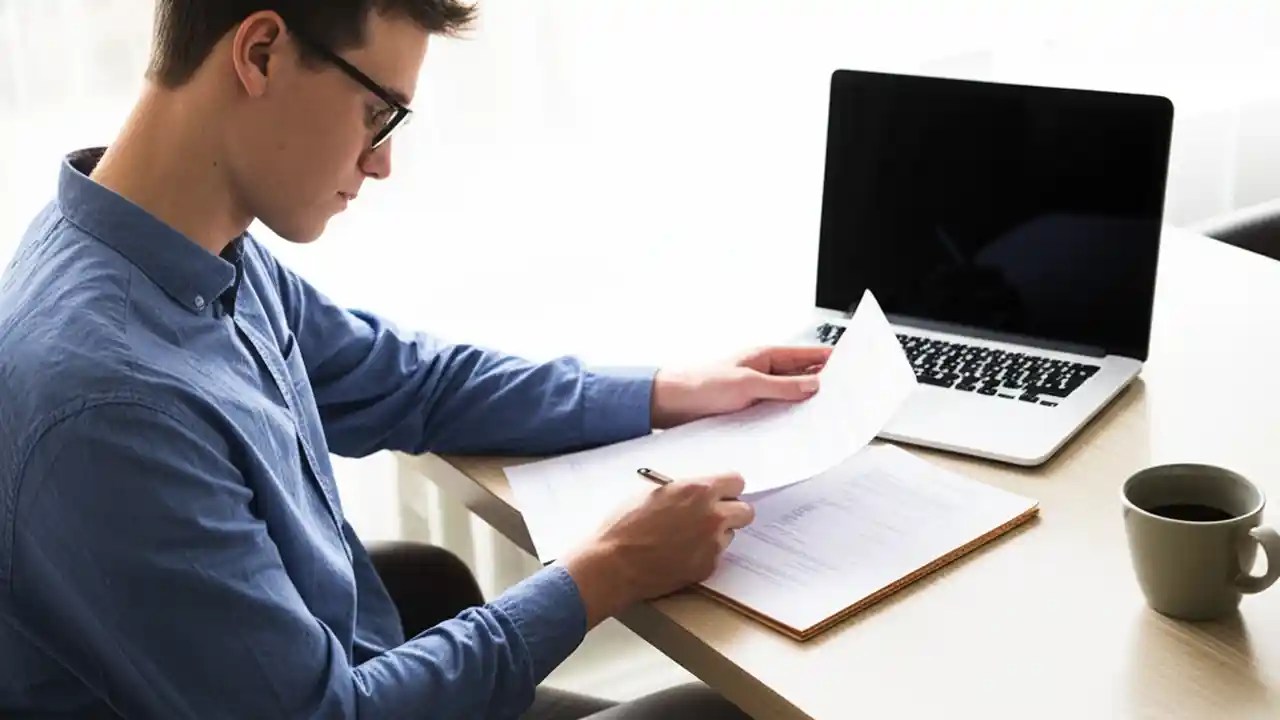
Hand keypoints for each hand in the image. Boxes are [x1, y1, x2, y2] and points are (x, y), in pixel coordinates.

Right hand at [560, 472, 752, 626]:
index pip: (737, 481)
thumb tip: (696, 493)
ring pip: (730, 535)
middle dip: (732, 512)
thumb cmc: (623, 525)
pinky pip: (716, 556)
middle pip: (745, 511)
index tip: (721, 494)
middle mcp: (712, 516)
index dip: (728, 488)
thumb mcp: (652, 493)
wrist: (614, 564)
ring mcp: (713, 544)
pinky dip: (703, 554)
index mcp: (698, 490)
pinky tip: (680, 555)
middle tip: (712, 517)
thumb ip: (682, 490)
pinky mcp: (708, 567)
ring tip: (686, 539)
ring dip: (716, 534)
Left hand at [650, 345, 832, 428]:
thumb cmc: (701, 384)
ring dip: (809, 405)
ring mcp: (760, 391)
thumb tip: (815, 384)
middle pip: (806, 376)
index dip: (834, 360)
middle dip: (827, 386)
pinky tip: (802, 430)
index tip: (856, 369)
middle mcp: (766, 372)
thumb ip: (782, 386)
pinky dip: (791, 418)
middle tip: (850, 399)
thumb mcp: (747, 385)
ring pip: (794, 397)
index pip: (810, 354)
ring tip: (832, 418)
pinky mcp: (752, 409)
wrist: (670, 403)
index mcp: (767, 356)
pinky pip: (779, 412)